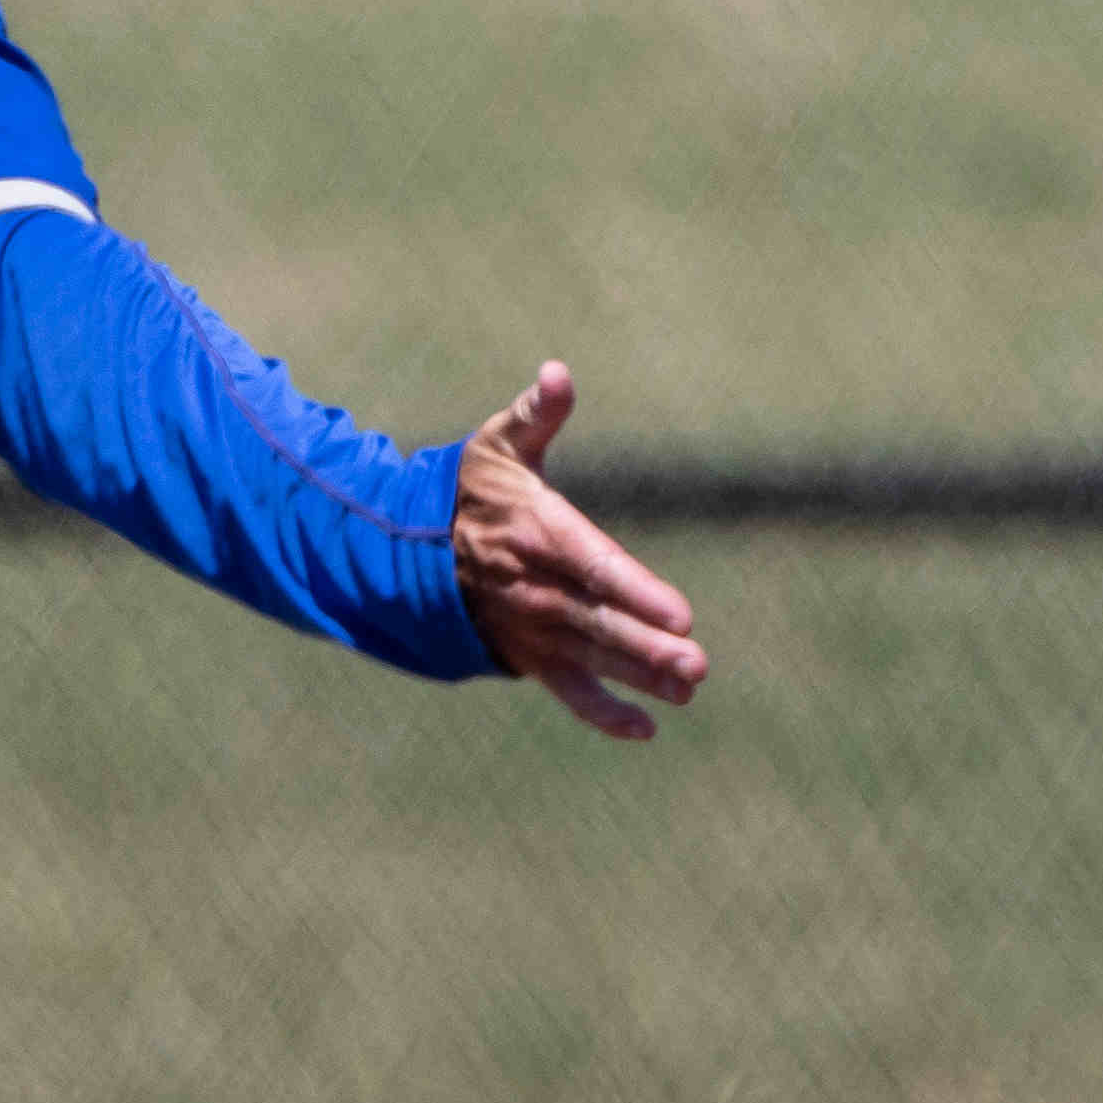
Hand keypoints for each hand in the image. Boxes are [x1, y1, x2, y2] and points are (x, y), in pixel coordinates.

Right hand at [456, 364, 708, 740]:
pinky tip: (644, 727)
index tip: (680, 615)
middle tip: (695, 664)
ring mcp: (533, 628)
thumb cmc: (469, 489)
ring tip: (687, 689)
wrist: (407, 550)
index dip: (637, 592)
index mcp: (539, 534)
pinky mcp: (528, 657)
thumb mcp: (499, 444)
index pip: (596, 566)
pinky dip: (601, 713)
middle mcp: (537, 588)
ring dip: (640, 679)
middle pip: (600, 623)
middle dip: (647, 648)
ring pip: (592, 660)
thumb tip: (557, 374)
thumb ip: (536, 414)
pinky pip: (567, 691)